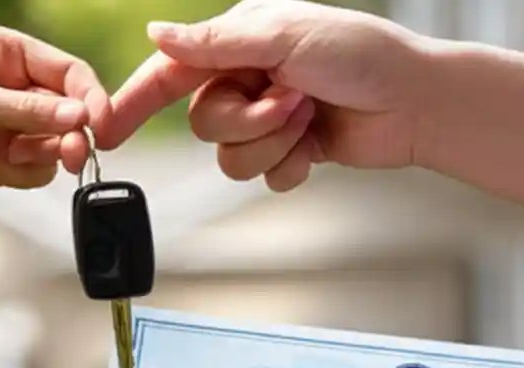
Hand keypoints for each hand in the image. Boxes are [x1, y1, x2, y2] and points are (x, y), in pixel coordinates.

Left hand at [0, 25, 111, 207]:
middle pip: (69, 112)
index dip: (89, 98)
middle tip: (74, 155)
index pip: (67, 73)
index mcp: (4, 53)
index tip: (99, 125)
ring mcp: (5, 127)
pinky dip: (23, 174)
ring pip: (55, 145)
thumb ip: (27, 111)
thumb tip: (81, 115)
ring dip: (45, 156)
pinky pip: (34, 170)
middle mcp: (10, 88)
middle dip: (72, 134)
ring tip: (12, 160)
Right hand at [104, 0, 432, 191]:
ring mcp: (270, 117)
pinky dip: (291, 166)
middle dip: (248, 121)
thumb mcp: (284, 35)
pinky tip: (318, 147)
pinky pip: (264, 176)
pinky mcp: (292, 150)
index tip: (106, 129)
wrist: (417, 102)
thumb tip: (156, 34)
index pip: (171, 72)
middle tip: (292, 101)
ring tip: (310, 120)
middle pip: (203, 124)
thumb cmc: (362, 55)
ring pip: (231, 156)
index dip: (135, 101)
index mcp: (239, 42)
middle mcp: (249, 78)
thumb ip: (215, 41)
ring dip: (272, 143)